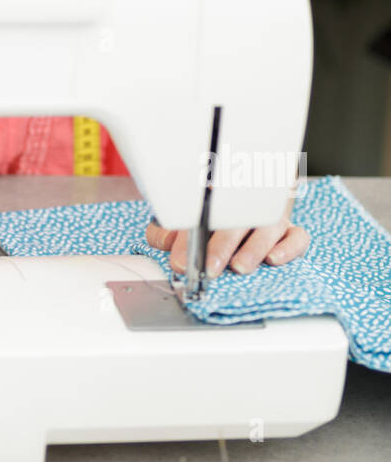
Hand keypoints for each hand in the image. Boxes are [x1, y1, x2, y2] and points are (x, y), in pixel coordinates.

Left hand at [145, 197, 308, 276]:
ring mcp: (269, 217)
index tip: (180, 260)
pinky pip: (298, 236)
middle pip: (237, 220)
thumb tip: (163, 243)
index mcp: (216, 198)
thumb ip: (168, 231)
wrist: (247, 194)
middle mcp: (245, 205)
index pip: (202, 213)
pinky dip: (289, 248)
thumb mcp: (183, 218)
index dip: (189, 238)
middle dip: (222, 246)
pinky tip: (274, 259)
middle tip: (211, 267)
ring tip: (240, 266)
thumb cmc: (212, 213)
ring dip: (254, 248)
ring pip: (268, 226)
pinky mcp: (290, 231)